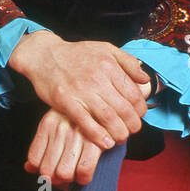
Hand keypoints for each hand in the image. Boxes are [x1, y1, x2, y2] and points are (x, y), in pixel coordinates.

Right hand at [8, 31, 149, 147]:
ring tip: (122, 138)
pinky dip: (97, 135)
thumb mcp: (106, 48)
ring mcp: (81, 91)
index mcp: (109, 66)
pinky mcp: (66, 101)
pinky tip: (105, 142)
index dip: (140, 109)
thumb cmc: (77, 53)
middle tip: (133, 130)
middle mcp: (97, 78)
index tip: (139, 115)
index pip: (133, 93)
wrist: (44, 55)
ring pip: (107, 117)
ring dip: (119, 132)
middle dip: (133, 124)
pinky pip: (85, 122)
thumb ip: (128, 61)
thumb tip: (145, 78)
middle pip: (123, 108)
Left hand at [25, 108, 105, 188]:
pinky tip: (86, 174)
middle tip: (65, 174)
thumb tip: (28, 168)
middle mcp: (60, 129)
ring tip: (75, 173)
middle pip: (47, 171)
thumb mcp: (56, 124)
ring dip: (70, 179)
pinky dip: (84, 178)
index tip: (52, 171)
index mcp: (47, 124)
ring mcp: (77, 135)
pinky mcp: (95, 142)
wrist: (104, 104)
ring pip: (64, 173)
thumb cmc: (79, 118)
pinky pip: (84, 171)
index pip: (34, 160)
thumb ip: (40, 146)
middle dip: (55, 179)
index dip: (42, 171)